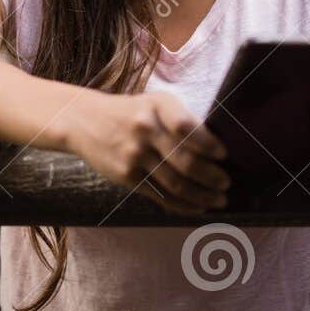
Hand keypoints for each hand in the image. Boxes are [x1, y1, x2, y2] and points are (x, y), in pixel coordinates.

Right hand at [65, 90, 231, 213]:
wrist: (83, 121)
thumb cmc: (130, 112)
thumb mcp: (154, 103)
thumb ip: (180, 119)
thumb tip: (215, 150)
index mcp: (157, 106)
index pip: (186, 127)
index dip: (208, 144)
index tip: (223, 155)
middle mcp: (144, 129)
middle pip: (184, 160)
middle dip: (211, 177)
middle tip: (226, 184)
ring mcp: (134, 154)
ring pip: (175, 182)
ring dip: (201, 196)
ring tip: (218, 201)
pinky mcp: (126, 175)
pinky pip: (159, 195)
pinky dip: (181, 205)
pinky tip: (196, 208)